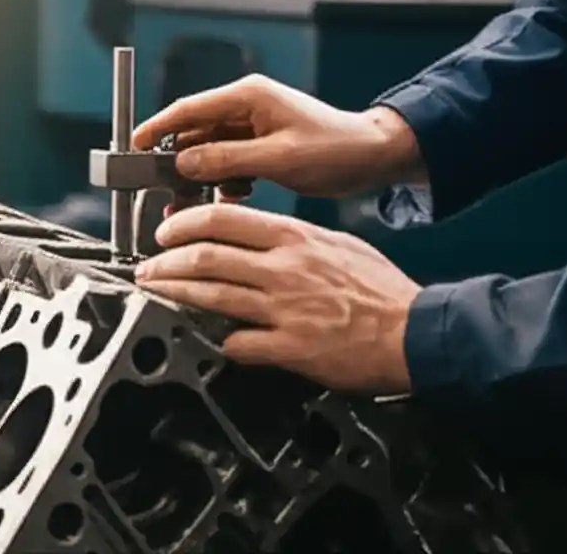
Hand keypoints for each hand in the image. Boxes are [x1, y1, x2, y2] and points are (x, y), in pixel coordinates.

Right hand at [132, 74, 424, 197]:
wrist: (373, 157)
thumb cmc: (335, 149)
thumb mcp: (277, 159)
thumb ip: (226, 160)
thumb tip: (183, 162)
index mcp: (248, 97)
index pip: (188, 109)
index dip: (156, 127)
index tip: (133, 145)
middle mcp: (246, 106)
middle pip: (194, 132)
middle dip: (177, 161)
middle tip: (162, 187)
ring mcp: (252, 125)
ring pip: (208, 151)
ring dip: (201, 175)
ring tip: (195, 200)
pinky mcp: (259, 144)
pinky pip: (227, 162)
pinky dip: (224, 180)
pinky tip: (234, 194)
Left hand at [135, 203, 419, 392]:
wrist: (417, 331)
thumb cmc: (381, 291)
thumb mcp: (337, 245)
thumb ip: (292, 242)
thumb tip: (256, 241)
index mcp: (295, 238)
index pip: (223, 219)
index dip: (183, 226)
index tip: (166, 234)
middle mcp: (284, 269)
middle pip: (205, 257)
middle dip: (164, 262)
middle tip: (148, 267)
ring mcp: (284, 308)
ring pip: (210, 295)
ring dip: (174, 294)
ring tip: (156, 293)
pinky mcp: (290, 347)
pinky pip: (238, 343)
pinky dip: (221, 340)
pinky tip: (214, 339)